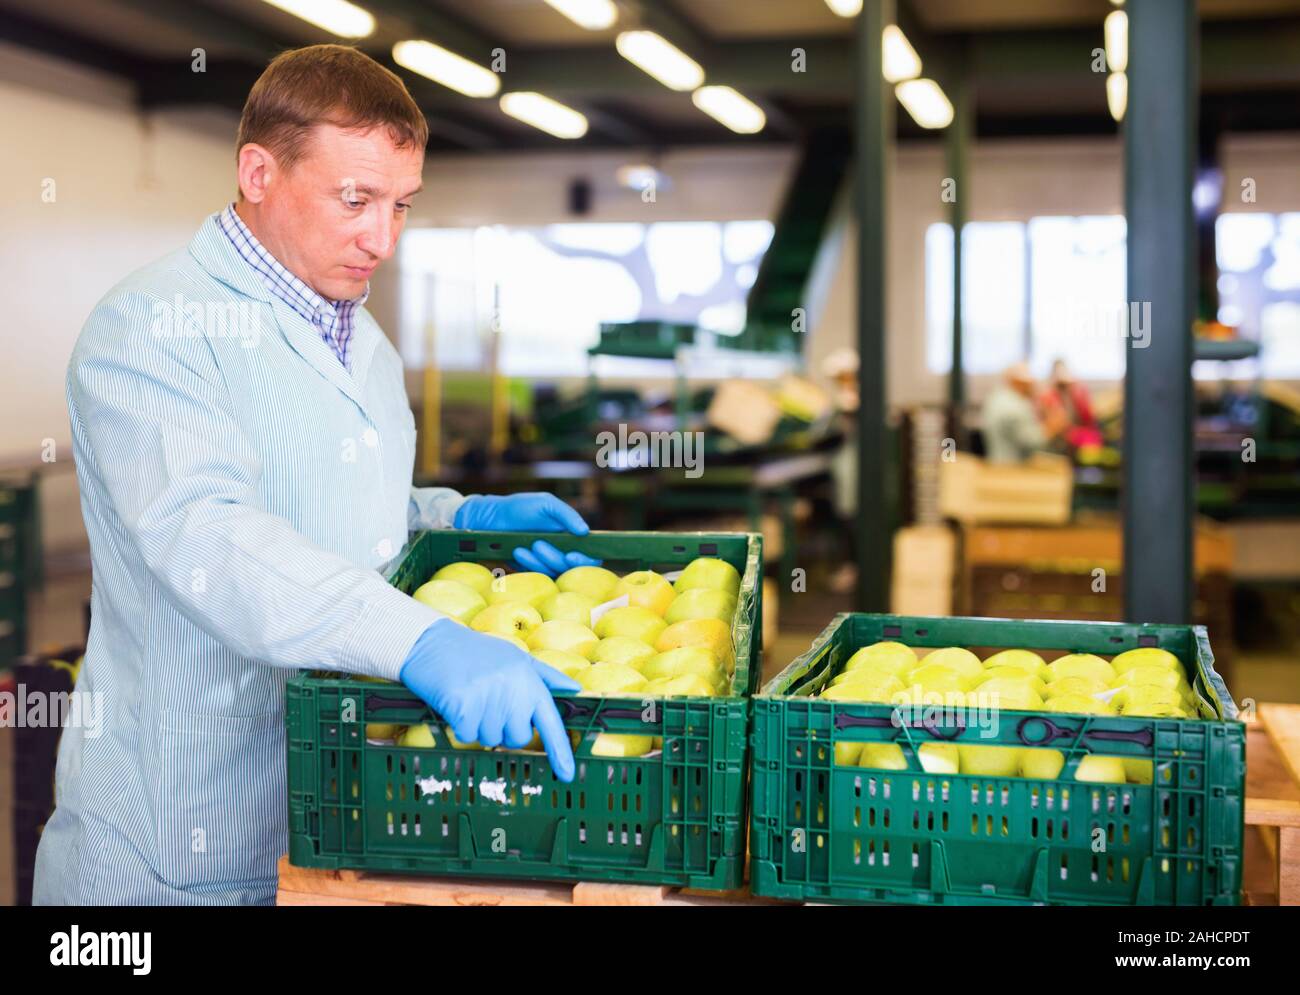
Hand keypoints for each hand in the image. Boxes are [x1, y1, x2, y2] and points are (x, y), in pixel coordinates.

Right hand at [400, 618, 578, 780]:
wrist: (432, 642)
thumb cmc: (476, 653)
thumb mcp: (515, 658)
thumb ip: (546, 676)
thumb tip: (574, 689)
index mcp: (529, 679)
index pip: (550, 721)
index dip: (560, 751)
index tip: (567, 774)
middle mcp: (512, 689)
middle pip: (517, 738)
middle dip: (503, 729)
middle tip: (488, 703)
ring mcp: (488, 697)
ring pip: (490, 739)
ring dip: (479, 726)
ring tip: (471, 697)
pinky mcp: (463, 705)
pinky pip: (466, 735)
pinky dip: (459, 725)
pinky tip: (455, 702)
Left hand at [454, 492, 601, 575]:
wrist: (492, 519)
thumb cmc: (520, 507)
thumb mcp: (546, 504)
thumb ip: (568, 515)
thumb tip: (585, 532)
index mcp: (570, 535)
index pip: (590, 555)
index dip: (585, 560)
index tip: (571, 556)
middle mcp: (562, 550)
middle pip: (571, 567)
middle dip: (555, 558)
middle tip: (538, 544)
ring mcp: (547, 561)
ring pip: (553, 571)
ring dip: (540, 560)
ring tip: (526, 545)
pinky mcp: (532, 569)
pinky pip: (537, 573)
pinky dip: (528, 563)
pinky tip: (518, 551)